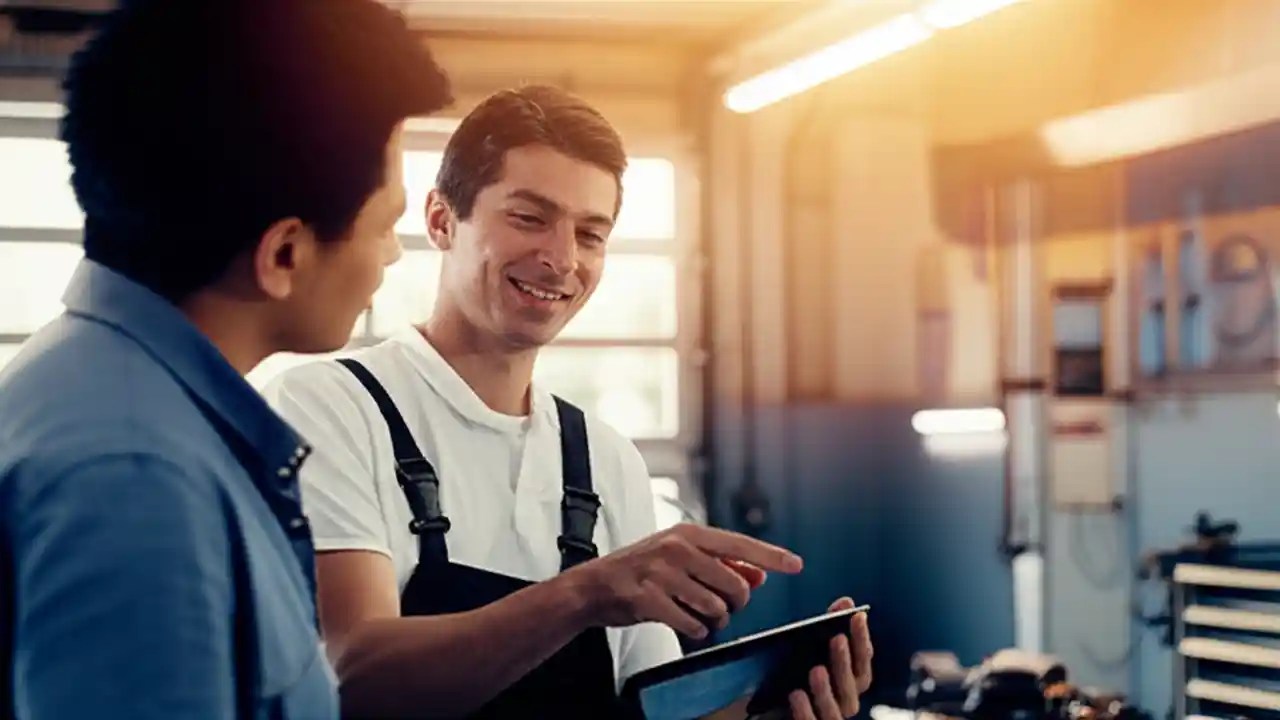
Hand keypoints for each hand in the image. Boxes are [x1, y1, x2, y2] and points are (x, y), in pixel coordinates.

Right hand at [564, 523, 802, 638]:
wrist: (594, 586)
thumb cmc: (642, 569)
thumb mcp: (680, 557)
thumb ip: (720, 564)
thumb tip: (758, 575)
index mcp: (688, 534)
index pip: (740, 545)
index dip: (771, 556)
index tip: (796, 564)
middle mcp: (677, 549)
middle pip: (735, 585)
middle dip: (734, 603)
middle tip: (718, 604)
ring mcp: (662, 574)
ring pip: (716, 608)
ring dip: (712, 619)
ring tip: (694, 611)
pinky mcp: (650, 600)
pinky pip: (693, 625)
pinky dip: (694, 630)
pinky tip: (683, 622)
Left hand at [786, 598, 872, 718]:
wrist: (768, 708)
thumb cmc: (794, 676)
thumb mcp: (808, 651)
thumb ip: (826, 629)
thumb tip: (845, 603)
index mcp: (849, 680)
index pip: (863, 661)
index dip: (861, 639)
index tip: (857, 615)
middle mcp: (845, 702)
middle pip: (853, 684)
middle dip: (844, 660)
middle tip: (837, 638)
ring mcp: (829, 718)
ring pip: (835, 709)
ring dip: (826, 688)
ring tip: (816, 669)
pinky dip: (805, 711)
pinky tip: (796, 694)